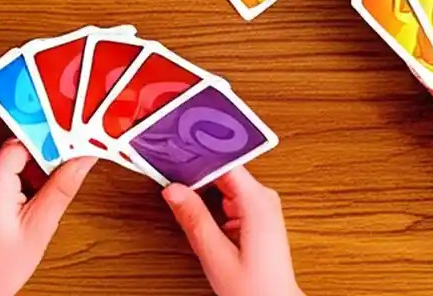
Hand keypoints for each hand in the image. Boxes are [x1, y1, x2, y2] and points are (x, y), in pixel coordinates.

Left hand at [0, 140, 95, 295]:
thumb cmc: (0, 265)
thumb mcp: (40, 225)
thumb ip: (62, 186)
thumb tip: (83, 159)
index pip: (25, 141)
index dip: (51, 141)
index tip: (73, 144)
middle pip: (19, 153)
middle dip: (44, 164)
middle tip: (62, 181)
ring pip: (12, 167)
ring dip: (32, 179)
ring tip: (39, 207)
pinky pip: (1, 180)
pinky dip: (19, 188)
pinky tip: (27, 211)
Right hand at [163, 167, 302, 295]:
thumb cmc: (256, 290)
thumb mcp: (217, 256)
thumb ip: (195, 219)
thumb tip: (173, 190)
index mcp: (258, 202)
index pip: (225, 161)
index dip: (197, 153)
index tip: (174, 151)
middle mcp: (263, 198)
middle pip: (222, 169)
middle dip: (195, 172)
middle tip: (170, 176)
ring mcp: (260, 206)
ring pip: (223, 183)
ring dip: (202, 187)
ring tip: (181, 194)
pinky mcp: (255, 215)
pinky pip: (228, 196)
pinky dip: (210, 199)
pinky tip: (197, 209)